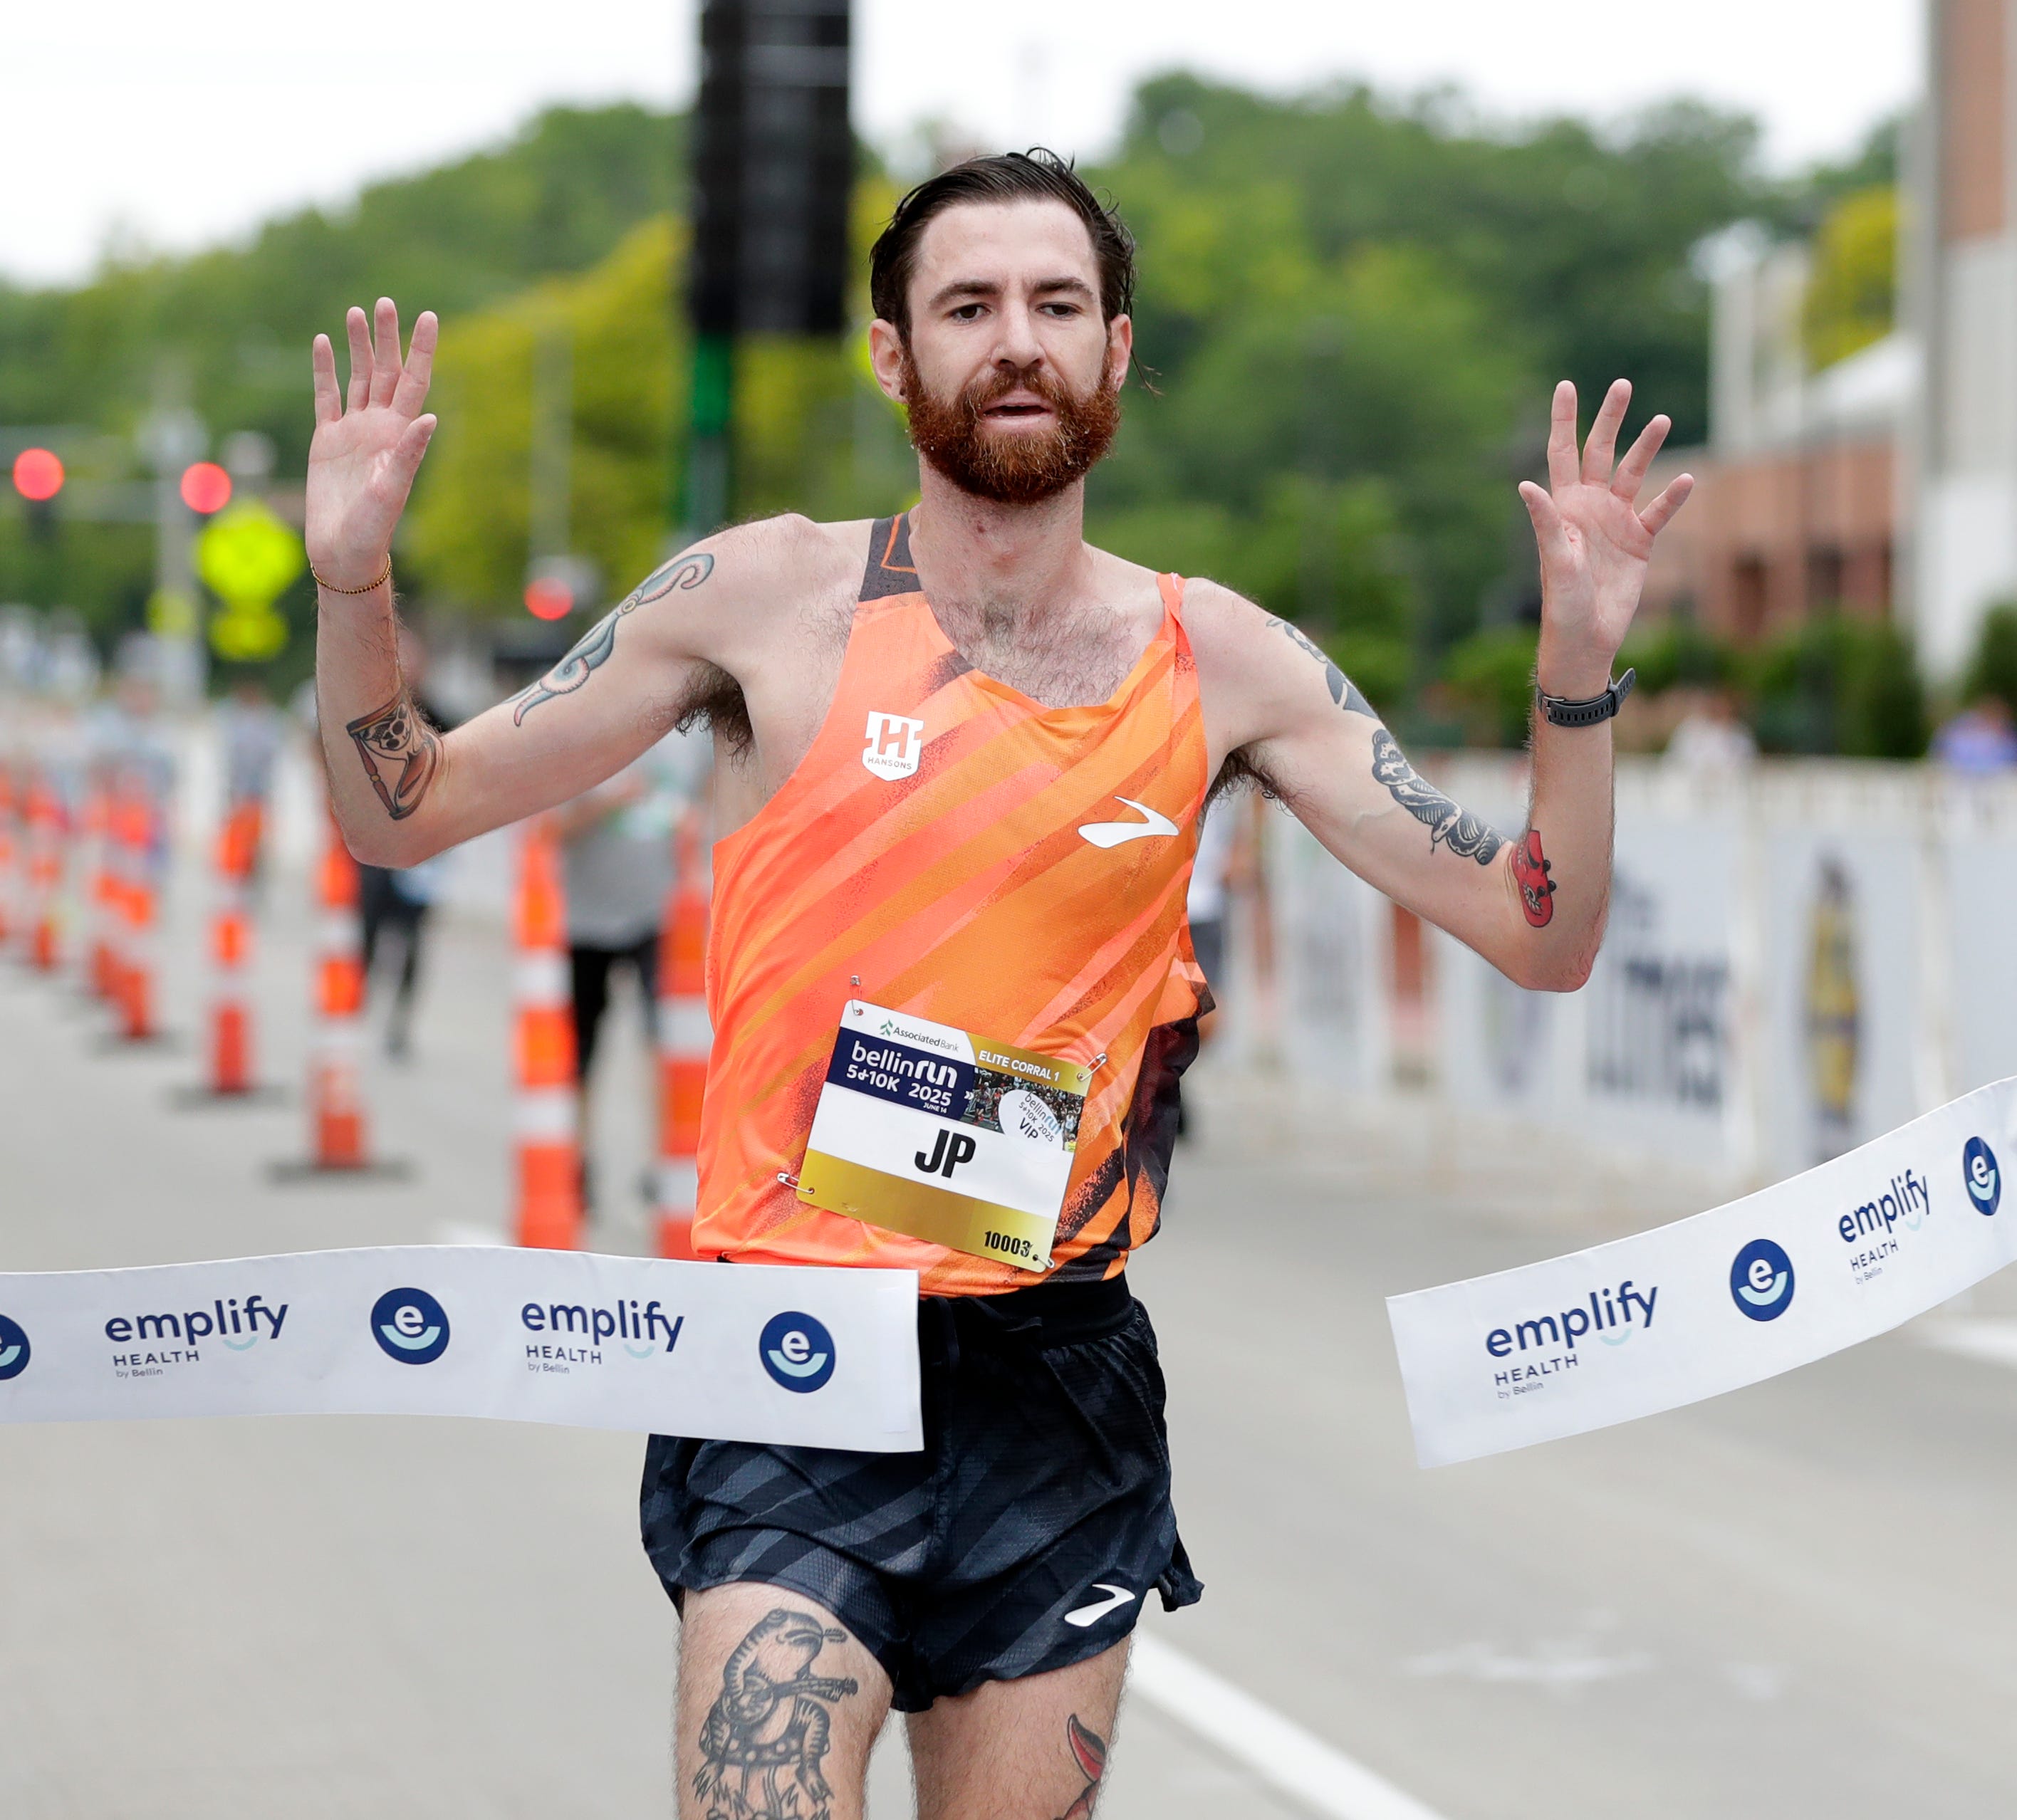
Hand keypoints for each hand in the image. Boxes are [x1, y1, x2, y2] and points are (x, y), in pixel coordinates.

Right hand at [307, 298, 437, 589]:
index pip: (416, 382)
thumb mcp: (393, 489)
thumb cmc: (373, 527)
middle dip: (387, 338)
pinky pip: (326, 397)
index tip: (429, 317)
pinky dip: (324, 370)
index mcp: (400, 435)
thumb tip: (430, 418)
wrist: (343, 550)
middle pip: (387, 372)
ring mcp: (353, 431)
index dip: (422, 350)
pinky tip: (322, 342)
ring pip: (359, 377)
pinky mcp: (327, 440)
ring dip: (359, 346)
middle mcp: (380, 427)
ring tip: (357, 312)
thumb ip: (409, 453)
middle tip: (385, 303)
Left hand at [1518, 378, 1692, 696]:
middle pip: (1600, 452)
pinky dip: (1673, 497)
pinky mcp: (1639, 543)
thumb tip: (1526, 485)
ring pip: (1633, 473)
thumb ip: (1545, 522)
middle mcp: (1590, 506)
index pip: (1562, 453)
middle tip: (1621, 384)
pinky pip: (1659, 513)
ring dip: (1646, 447)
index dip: (1564, 421)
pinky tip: (1687, 478)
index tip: (1565, 385)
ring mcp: (1616, 522)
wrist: (1586, 637)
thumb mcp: (1554, 559)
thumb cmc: (1561, 603)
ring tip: (1661, 418)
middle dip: (1609, 419)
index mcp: (1564, 506)